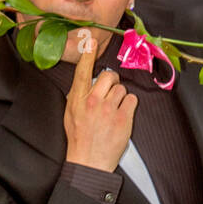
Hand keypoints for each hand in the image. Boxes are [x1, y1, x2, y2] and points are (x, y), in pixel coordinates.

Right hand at [63, 34, 136, 171]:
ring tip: (113, 111)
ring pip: (122, 88)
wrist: (88, 162)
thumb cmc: (79, 138)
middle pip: (109, 76)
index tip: (91, 40)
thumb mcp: (70, 113)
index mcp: (77, 100)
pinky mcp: (123, 119)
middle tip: (110, 93)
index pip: (83, 71)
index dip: (88, 54)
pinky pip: (132, 99)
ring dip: (120, 97)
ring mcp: (108, 110)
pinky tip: (121, 115)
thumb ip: (79, 95)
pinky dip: (129, 106)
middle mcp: (92, 102)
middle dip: (112, 82)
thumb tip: (89, 80)